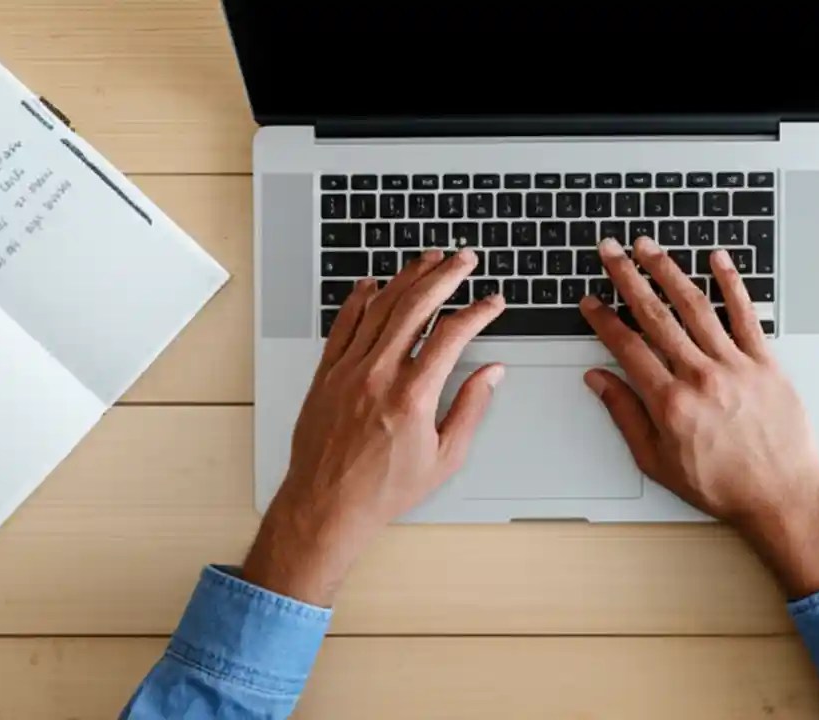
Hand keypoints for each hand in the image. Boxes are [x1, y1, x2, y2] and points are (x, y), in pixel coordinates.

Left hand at [243, 249, 504, 605]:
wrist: (327, 505)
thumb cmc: (383, 489)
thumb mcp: (444, 457)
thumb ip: (470, 408)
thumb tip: (492, 374)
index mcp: (412, 396)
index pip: (452, 335)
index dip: (477, 312)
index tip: (492, 303)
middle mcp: (378, 375)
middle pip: (415, 307)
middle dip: (445, 276)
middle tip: (464, 260)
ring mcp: (348, 371)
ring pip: (380, 308)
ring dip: (407, 278)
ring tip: (428, 260)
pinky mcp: (326, 375)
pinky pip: (342, 325)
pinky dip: (358, 300)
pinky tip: (373, 284)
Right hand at [580, 237, 818, 597]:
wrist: (780, 496)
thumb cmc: (721, 485)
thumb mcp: (657, 461)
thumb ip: (625, 415)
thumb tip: (598, 380)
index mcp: (669, 402)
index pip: (626, 346)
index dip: (603, 319)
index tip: (590, 301)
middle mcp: (699, 376)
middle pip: (654, 315)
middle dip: (627, 278)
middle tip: (610, 252)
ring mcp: (734, 365)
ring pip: (695, 306)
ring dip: (668, 271)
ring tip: (649, 247)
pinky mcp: (765, 363)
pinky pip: (745, 314)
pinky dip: (731, 283)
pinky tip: (717, 258)